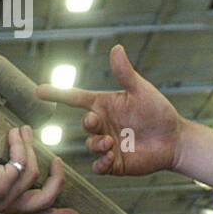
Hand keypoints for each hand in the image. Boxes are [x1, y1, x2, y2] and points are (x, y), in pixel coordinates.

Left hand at [0, 127, 76, 213]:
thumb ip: (12, 178)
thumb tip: (30, 161)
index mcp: (8, 208)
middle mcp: (8, 208)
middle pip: (46, 200)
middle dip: (57, 179)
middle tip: (57, 162)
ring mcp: (5, 198)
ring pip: (33, 171)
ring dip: (30, 147)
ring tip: (24, 132)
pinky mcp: (1, 185)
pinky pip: (22, 162)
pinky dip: (20, 144)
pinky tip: (14, 133)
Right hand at [36, 44, 183, 176]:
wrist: (174, 139)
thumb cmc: (158, 111)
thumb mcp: (141, 90)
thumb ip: (125, 73)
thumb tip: (116, 48)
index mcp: (104, 105)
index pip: (75, 98)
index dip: (57, 94)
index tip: (38, 90)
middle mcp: (103, 124)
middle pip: (85, 124)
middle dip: (88, 123)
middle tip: (96, 121)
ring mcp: (107, 145)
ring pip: (90, 145)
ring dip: (97, 144)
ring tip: (111, 142)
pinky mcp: (114, 164)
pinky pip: (98, 166)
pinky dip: (100, 163)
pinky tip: (110, 159)